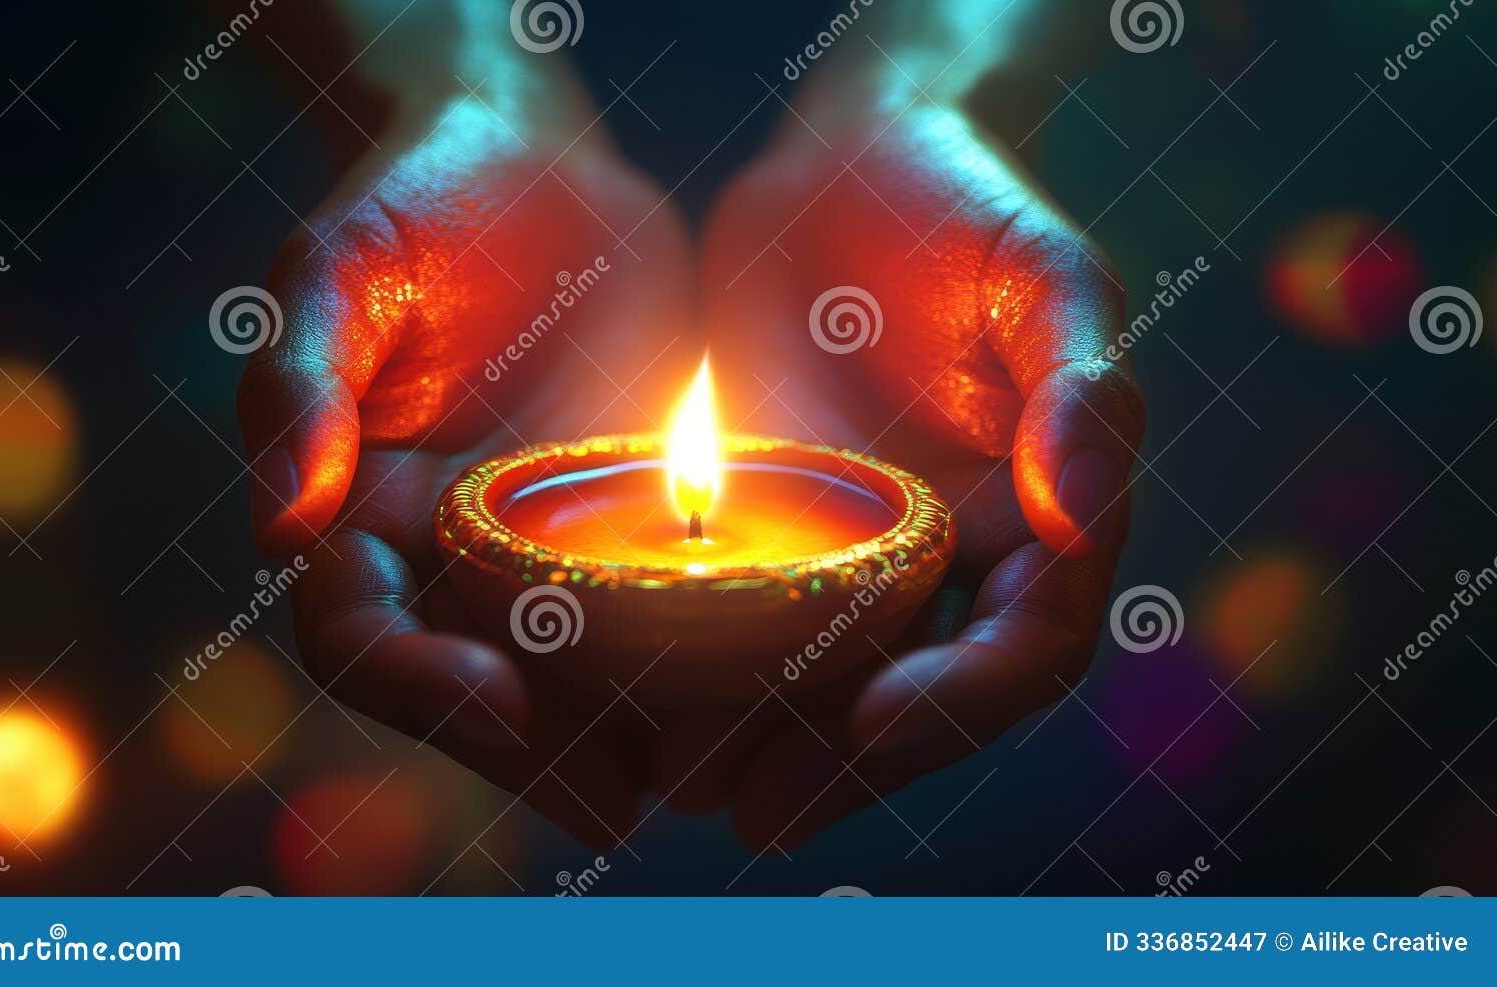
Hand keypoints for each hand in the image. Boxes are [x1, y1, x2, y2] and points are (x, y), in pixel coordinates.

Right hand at [237, 83, 697, 847]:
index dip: (414, 687)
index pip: (361, 637)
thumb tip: (276, 524)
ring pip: (585, 675)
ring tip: (708, 772)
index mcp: (363, 521)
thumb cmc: (414, 201)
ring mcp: (553, 552)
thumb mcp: (341, 265)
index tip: (496, 704)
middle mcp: (455, 561)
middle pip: (481, 689)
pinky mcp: (643, 525)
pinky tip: (777, 681)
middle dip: (543, 753)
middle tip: (619, 797)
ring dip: (636, 733)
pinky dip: (716, 653)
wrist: (532, 162)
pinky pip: (675, 606)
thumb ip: (299, 381)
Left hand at [662, 98, 1143, 850]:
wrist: (844, 167)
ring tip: (681, 786)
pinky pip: (732, 624)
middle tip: (758, 809)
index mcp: (1039, 528)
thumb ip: (1082, 383)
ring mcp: (853, 561)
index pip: (1026, 650)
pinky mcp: (766, 538)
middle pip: (913, 698)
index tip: (870, 722)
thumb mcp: (1041, 272)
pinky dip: (690, 674)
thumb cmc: (963, 206)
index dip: (961, 701)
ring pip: (816, 685)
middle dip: (843, 762)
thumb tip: (1079, 512)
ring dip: (759, 745)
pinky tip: (628, 704)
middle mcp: (949, 567)